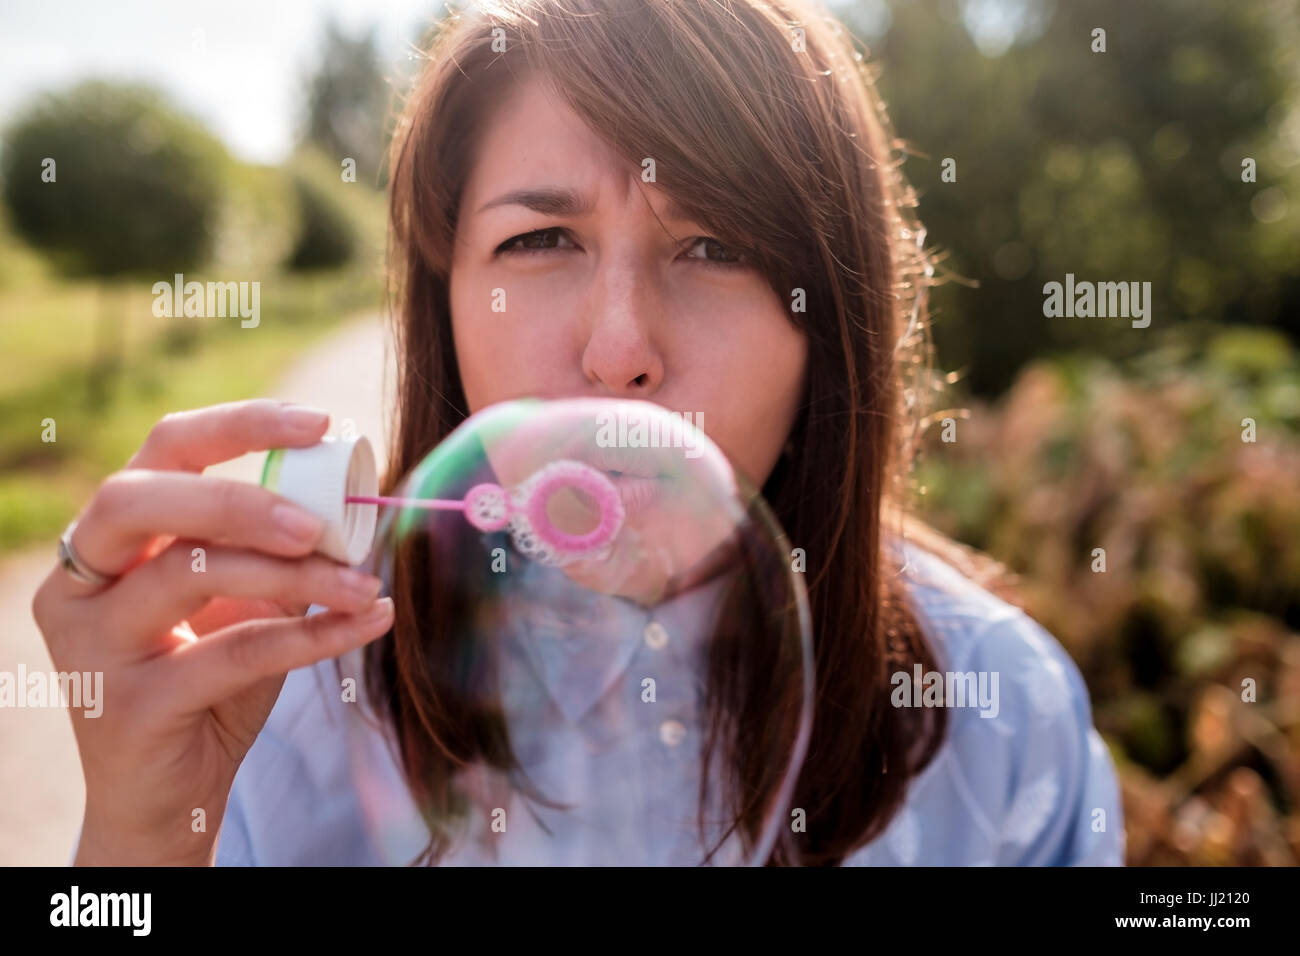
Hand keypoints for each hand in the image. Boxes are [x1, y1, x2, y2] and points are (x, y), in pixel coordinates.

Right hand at [31, 399, 392, 864]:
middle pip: (140, 499)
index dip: (239, 426)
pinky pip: (231, 653)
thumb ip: (274, 556)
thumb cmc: (210, 689)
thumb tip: (355, 508)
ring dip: (293, 575)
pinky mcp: (127, 705)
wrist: (171, 799)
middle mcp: (81, 583)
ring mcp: (91, 644)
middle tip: (318, 524)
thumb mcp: (242, 607)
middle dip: (240, 500)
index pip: (161, 453)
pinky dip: (310, 635)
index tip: (319, 424)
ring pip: (188, 574)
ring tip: (362, 584)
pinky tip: (364, 624)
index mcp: (108, 541)